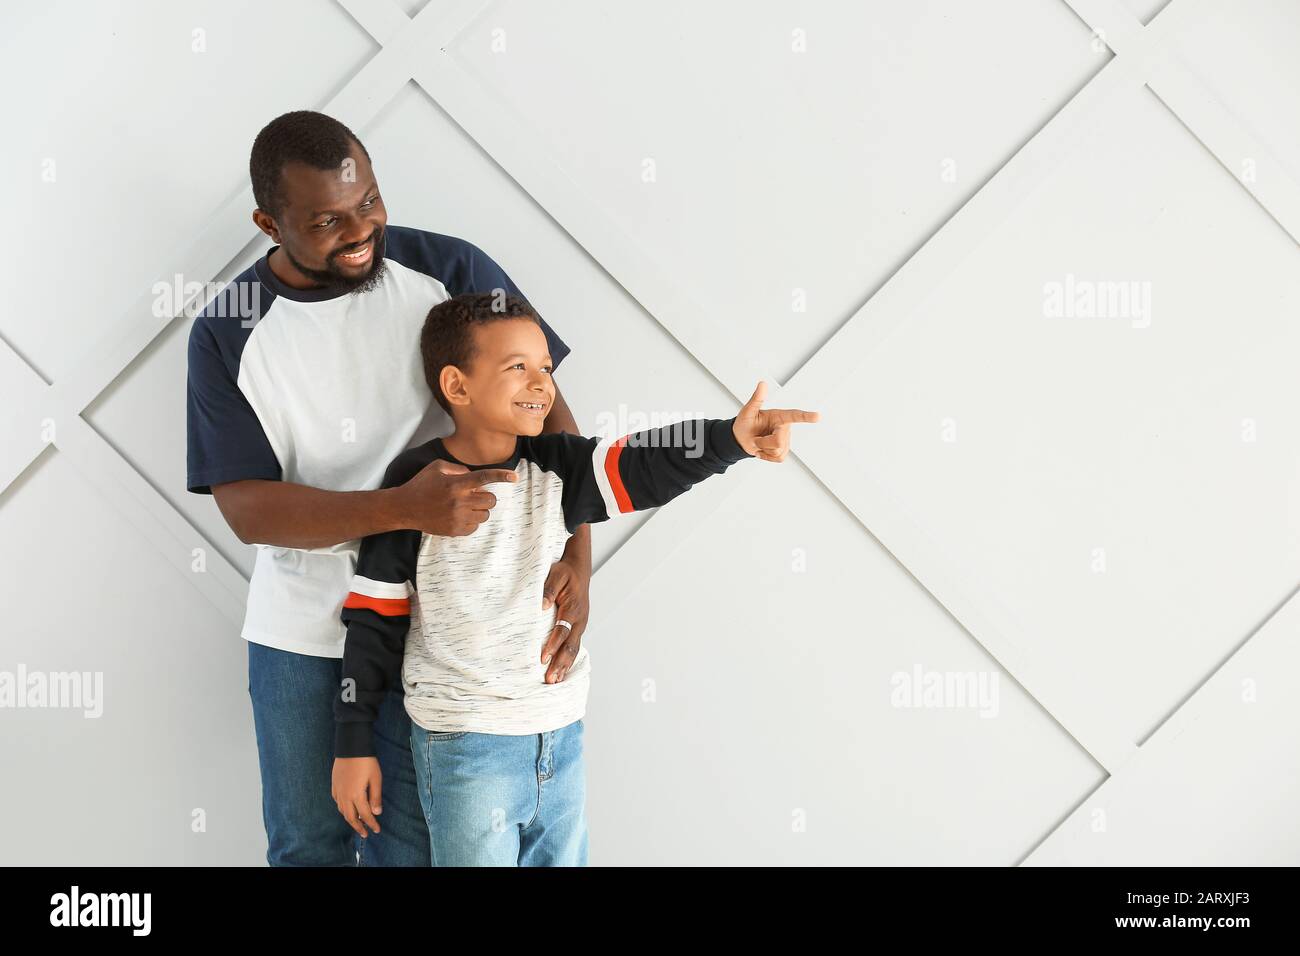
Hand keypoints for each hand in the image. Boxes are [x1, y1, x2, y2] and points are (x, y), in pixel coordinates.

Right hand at [331, 756, 382, 838]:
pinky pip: (337, 803)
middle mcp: (345, 796)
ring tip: (358, 824)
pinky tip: (347, 810)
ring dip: (350, 820)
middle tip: (366, 834)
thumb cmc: (366, 762)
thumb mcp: (376, 778)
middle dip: (359, 827)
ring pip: (343, 811)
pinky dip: (343, 810)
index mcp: (356, 795)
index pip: (365, 815)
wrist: (351, 747)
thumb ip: (375, 797)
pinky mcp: (334, 786)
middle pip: (351, 817)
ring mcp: (338, 791)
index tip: (376, 830)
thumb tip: (376, 813)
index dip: (371, 824)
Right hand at [395, 459, 517, 535]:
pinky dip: (471, 521)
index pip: (484, 478)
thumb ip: (458, 469)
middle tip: (473, 496)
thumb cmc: (421, 485)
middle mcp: (459, 501)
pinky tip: (458, 516)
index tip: (515, 477)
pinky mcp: (455, 530)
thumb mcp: (437, 467)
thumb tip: (473, 475)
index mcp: (456, 484)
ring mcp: (458, 517)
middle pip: (491, 500)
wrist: (404, 508)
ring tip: (464, 506)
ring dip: (479, 510)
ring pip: (485, 515)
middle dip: (485, 497)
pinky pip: (475, 526)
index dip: (501, 476)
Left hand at [539, 556, 589, 683]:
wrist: (579, 570)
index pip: (562, 630)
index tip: (543, 658)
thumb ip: (548, 589)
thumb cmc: (565, 572)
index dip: (553, 645)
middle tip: (550, 679)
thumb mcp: (555, 575)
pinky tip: (561, 671)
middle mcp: (580, 620)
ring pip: (573, 649)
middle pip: (570, 646)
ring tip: (555, 681)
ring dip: (564, 666)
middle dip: (560, 664)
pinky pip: (574, 646)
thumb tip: (541, 606)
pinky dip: (568, 660)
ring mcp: (580, 625)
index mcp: (574, 608)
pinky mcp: (578, 627)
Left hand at [732, 380, 819, 460]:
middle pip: (778, 441)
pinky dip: (767, 457)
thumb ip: (756, 399)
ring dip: (764, 449)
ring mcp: (785, 440)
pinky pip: (778, 458)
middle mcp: (785, 427)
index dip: (806, 416)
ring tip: (759, 442)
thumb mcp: (747, 411)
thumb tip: (762, 384)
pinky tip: (762, 451)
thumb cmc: (745, 423)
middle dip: (763, 443)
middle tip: (755, 438)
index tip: (818, 416)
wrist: (741, 439)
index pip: (795, 415)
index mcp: (779, 416)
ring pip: (778, 451)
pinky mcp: (784, 450)